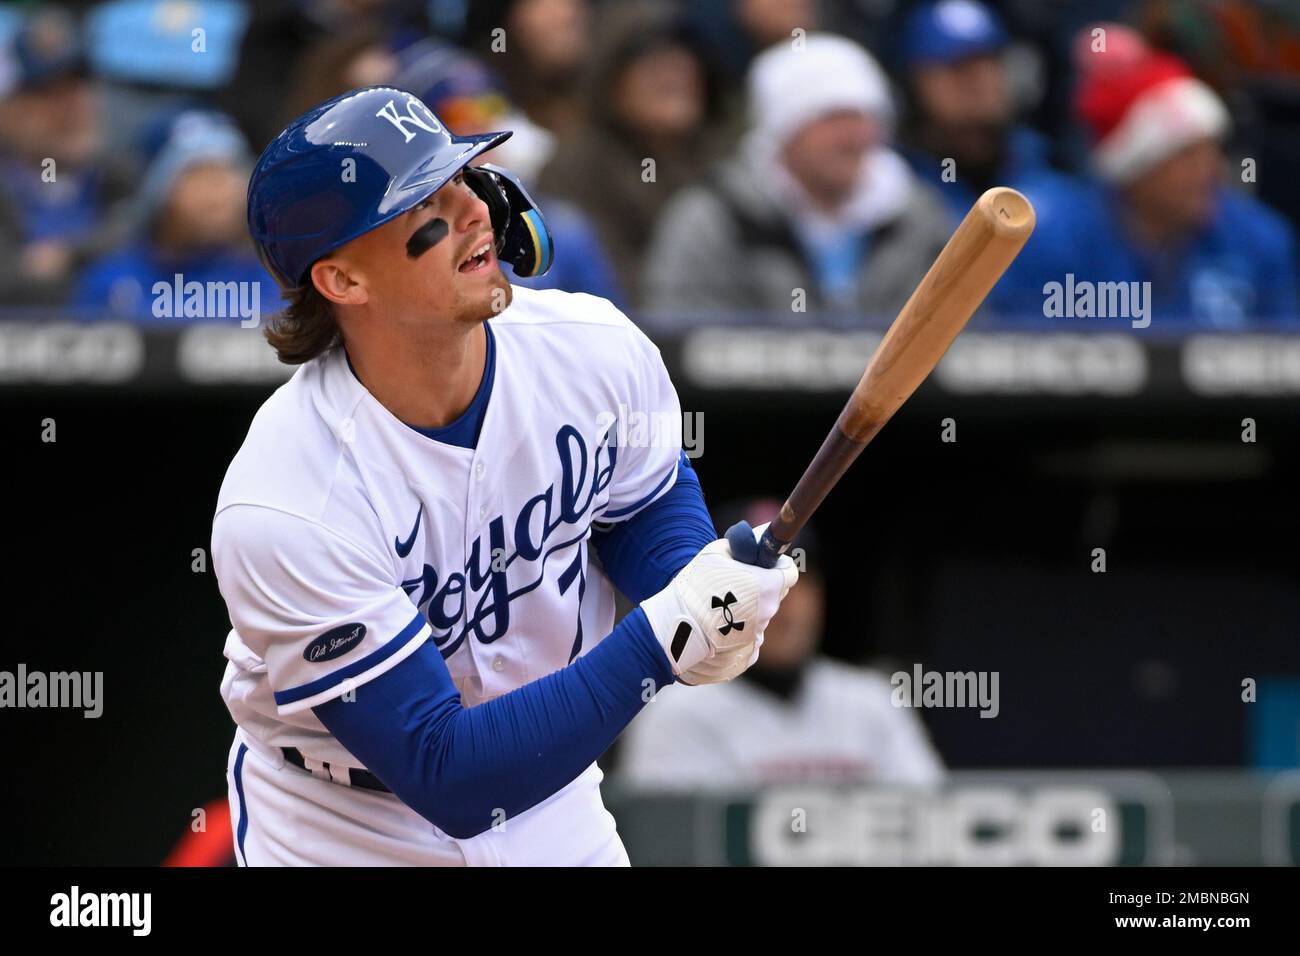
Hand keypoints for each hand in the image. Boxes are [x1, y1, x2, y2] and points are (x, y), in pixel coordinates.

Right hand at [640, 522, 798, 684]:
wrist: (672, 629)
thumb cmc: (693, 586)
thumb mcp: (716, 553)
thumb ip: (743, 545)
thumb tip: (759, 538)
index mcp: (766, 586)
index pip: (788, 573)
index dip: (777, 567)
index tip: (764, 566)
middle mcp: (767, 613)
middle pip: (772, 597)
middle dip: (758, 590)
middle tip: (732, 587)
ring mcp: (757, 637)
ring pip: (758, 620)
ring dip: (746, 613)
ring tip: (716, 611)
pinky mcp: (746, 658)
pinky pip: (747, 642)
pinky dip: (736, 636)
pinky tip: (715, 631)